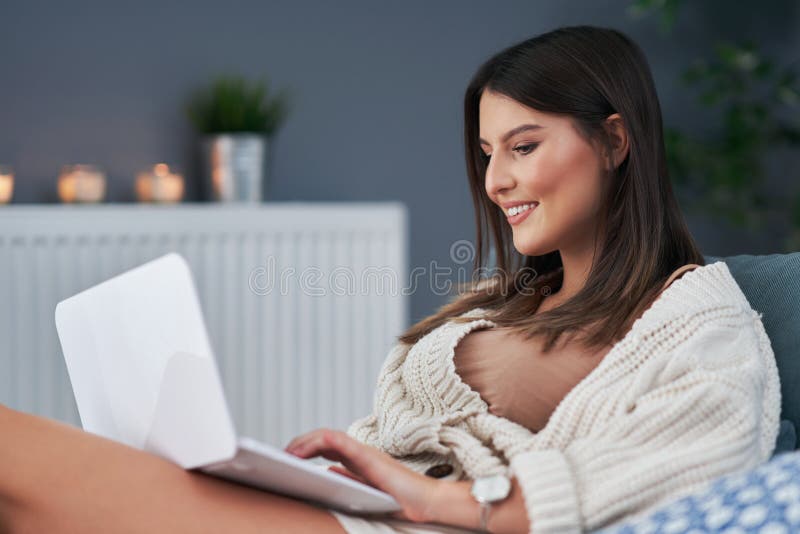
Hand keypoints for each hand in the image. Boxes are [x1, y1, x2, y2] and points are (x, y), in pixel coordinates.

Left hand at [284, 428, 440, 522]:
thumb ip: (348, 479)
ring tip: (286, 454)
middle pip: (323, 438)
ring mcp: (362, 451)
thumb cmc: (402, 500)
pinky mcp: (366, 455)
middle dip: (299, 443)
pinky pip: (337, 439)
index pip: (326, 445)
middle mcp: (358, 452)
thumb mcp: (366, 491)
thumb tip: (327, 472)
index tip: (287, 458)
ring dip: (302, 441)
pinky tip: (301, 453)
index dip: (305, 448)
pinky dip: (315, 442)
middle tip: (280, 456)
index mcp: (357, 461)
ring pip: (326, 435)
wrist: (426, 502)